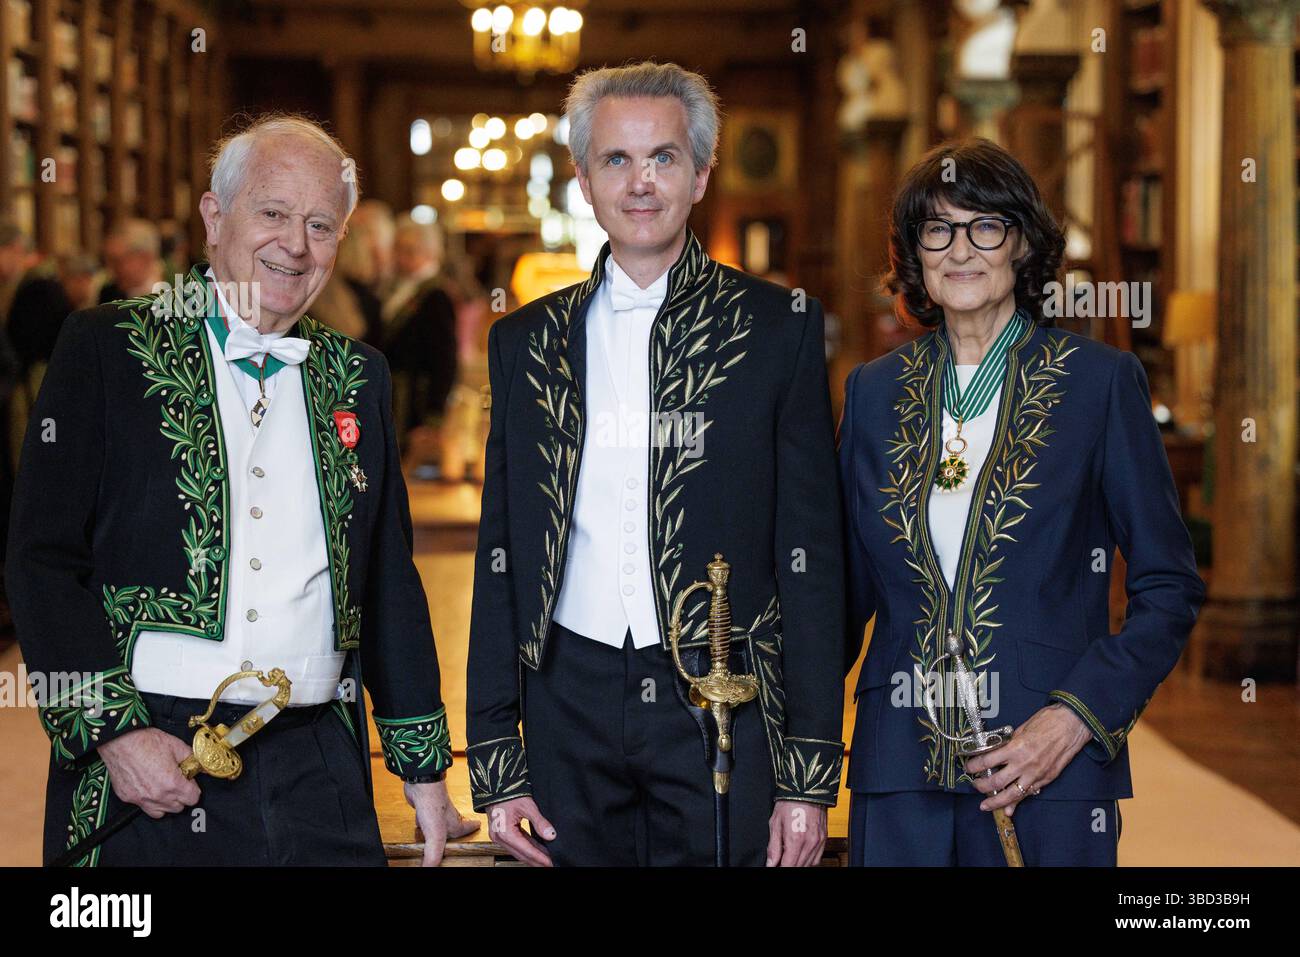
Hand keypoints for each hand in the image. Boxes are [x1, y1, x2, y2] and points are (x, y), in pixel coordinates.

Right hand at [97, 727, 200, 818]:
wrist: (119, 741)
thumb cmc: (146, 741)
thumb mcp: (176, 745)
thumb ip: (191, 758)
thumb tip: (200, 765)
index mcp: (172, 783)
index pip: (193, 799)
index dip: (194, 789)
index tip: (190, 781)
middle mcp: (157, 795)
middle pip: (178, 808)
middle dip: (181, 796)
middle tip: (178, 782)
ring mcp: (141, 799)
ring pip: (161, 812)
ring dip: (166, 803)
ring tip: (164, 787)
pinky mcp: (128, 798)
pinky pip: (143, 807)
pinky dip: (149, 801)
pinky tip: (149, 787)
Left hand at [405, 779, 479, 866]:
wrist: (422, 783)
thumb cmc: (433, 805)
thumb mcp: (435, 836)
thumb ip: (433, 855)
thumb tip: (429, 870)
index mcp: (454, 823)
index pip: (466, 829)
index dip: (472, 828)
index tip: (478, 825)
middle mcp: (447, 815)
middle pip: (455, 823)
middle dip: (458, 827)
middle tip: (462, 830)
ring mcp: (436, 809)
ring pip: (440, 819)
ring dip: (441, 824)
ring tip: (440, 828)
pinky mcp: (424, 805)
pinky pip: (426, 815)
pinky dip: (424, 819)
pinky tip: (420, 820)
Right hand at [484, 796, 554, 866]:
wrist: (495, 785)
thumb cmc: (508, 793)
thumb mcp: (527, 806)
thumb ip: (540, 822)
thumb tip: (551, 835)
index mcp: (505, 833)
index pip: (526, 850)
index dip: (540, 857)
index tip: (551, 862)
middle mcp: (499, 838)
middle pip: (521, 855)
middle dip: (537, 861)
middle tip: (551, 863)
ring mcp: (498, 837)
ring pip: (518, 852)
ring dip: (532, 856)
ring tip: (546, 859)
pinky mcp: (500, 834)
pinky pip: (515, 845)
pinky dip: (526, 849)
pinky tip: (536, 850)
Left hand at [766, 800, 826, 866]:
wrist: (807, 789)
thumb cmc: (790, 802)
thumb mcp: (775, 823)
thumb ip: (773, 847)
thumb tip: (770, 863)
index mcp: (796, 840)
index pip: (788, 867)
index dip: (779, 869)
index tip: (774, 867)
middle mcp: (809, 843)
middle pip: (799, 867)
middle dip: (788, 866)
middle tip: (779, 862)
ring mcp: (819, 842)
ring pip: (809, 865)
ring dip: (798, 864)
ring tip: (789, 859)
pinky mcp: (824, 839)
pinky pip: (817, 858)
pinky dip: (808, 860)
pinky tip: (801, 856)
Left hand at [965, 704, 1091, 815]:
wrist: (1072, 725)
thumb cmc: (1048, 722)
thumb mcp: (1021, 729)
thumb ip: (1009, 744)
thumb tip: (997, 753)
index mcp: (1015, 748)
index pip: (987, 761)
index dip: (974, 765)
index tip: (968, 766)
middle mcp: (1024, 764)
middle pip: (996, 782)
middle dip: (981, 786)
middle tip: (974, 785)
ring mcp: (1036, 774)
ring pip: (1012, 794)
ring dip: (996, 802)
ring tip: (985, 805)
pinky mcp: (1046, 779)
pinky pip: (1028, 794)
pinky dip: (1017, 802)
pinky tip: (1009, 809)